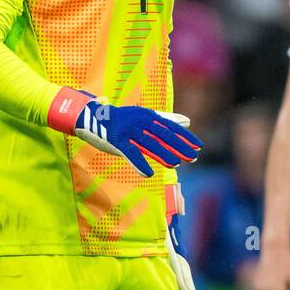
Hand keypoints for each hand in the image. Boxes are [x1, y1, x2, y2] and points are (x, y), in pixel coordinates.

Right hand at [48, 87, 202, 176]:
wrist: (91, 116)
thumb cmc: (121, 119)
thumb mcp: (143, 117)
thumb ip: (164, 119)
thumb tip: (187, 121)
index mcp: (147, 115)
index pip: (170, 127)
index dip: (184, 137)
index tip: (198, 145)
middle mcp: (139, 121)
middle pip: (163, 135)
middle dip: (179, 147)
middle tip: (194, 156)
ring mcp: (128, 130)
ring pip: (149, 144)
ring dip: (163, 154)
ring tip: (176, 163)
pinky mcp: (116, 141)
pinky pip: (130, 153)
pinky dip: (139, 164)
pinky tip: (149, 173)